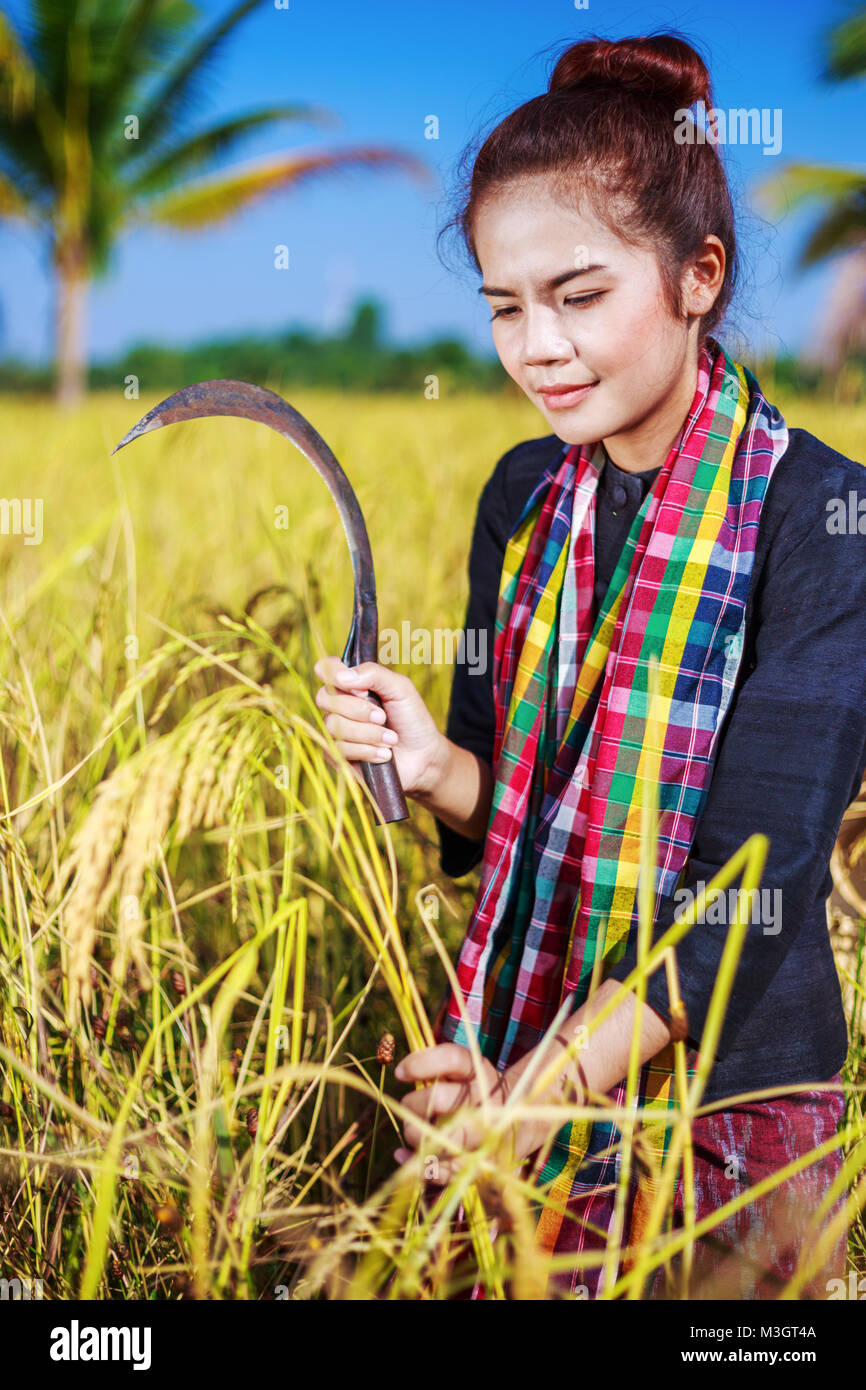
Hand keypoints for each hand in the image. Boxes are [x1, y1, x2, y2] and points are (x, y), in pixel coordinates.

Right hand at [312, 655, 445, 799]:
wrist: (422, 756)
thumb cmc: (411, 719)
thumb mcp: (400, 689)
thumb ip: (373, 674)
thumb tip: (343, 676)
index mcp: (351, 685)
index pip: (325, 669)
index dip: (336, 676)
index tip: (364, 691)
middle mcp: (338, 706)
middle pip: (325, 698)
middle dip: (358, 710)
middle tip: (383, 718)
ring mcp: (334, 731)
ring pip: (333, 726)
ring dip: (369, 734)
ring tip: (391, 739)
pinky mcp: (336, 756)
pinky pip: (339, 749)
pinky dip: (367, 751)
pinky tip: (384, 754)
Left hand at [392, 1043, 512, 1184]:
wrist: (522, 1121)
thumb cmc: (479, 1091)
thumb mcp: (468, 1070)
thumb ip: (438, 1066)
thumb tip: (402, 1072)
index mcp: (482, 1074)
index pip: (452, 1059)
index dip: (421, 1063)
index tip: (400, 1072)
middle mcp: (487, 1103)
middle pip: (439, 1099)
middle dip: (414, 1104)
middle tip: (410, 1106)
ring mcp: (486, 1137)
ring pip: (440, 1138)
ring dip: (416, 1136)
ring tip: (414, 1132)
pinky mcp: (481, 1166)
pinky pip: (444, 1171)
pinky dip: (418, 1165)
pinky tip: (403, 1155)